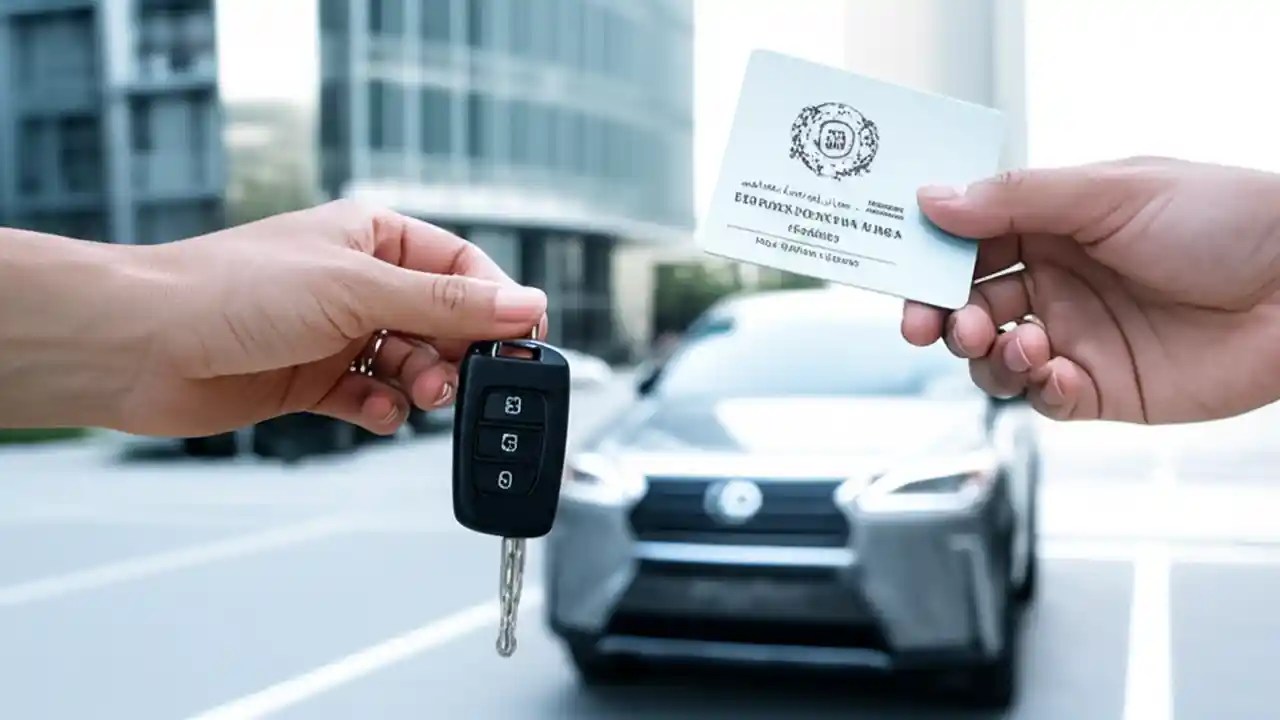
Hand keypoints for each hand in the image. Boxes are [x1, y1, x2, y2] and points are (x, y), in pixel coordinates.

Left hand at [118, 200, 546, 436]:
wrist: (140, 346)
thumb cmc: (231, 292)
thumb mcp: (358, 289)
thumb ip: (447, 305)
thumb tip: (525, 304)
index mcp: (372, 237)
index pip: (461, 269)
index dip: (496, 305)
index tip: (522, 341)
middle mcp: (358, 284)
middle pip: (442, 322)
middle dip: (457, 354)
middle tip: (459, 379)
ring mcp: (336, 334)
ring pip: (411, 364)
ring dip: (422, 385)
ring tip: (416, 396)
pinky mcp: (311, 380)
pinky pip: (371, 399)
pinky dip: (381, 411)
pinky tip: (376, 413)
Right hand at [901, 157, 1279, 423]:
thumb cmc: (1226, 219)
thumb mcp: (1110, 192)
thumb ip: (1016, 200)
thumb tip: (934, 200)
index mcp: (1052, 227)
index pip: (967, 243)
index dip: (928, 259)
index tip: (899, 270)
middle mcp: (1057, 281)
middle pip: (967, 305)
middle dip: (941, 317)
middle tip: (933, 324)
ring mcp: (1077, 336)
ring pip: (993, 357)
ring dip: (983, 354)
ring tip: (1009, 342)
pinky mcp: (1103, 387)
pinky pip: (1043, 398)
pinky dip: (1033, 388)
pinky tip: (1053, 368)